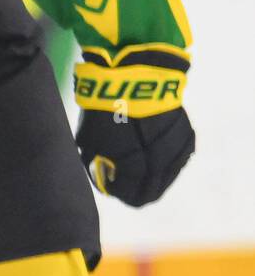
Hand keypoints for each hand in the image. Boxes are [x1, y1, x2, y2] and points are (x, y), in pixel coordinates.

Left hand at [76, 107, 194, 206]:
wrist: (136, 77)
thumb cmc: (105, 111)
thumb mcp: (88, 141)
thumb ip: (95, 164)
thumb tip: (103, 175)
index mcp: (135, 171)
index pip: (132, 198)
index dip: (119, 192)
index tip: (111, 181)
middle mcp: (160, 166)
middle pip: (153, 193)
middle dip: (137, 190)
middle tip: (125, 179)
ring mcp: (176, 151)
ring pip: (168, 176)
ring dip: (154, 176)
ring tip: (140, 164)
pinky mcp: (187, 135)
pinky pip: (178, 157)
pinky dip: (167, 159)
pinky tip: (156, 152)